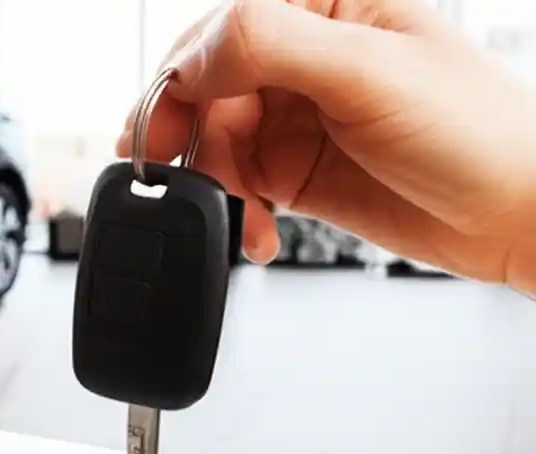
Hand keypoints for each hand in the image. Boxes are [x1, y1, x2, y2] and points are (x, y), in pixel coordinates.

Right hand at [117, 0, 535, 292]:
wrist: (518, 217)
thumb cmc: (478, 132)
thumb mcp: (368, 70)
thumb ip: (268, 46)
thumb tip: (188, 61)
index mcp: (323, 4)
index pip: (221, 26)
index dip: (179, 76)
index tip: (158, 125)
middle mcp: (304, 56)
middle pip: (204, 87)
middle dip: (184, 136)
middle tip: (169, 174)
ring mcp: (297, 115)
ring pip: (212, 140)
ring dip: (211, 184)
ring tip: (237, 211)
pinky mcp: (296, 169)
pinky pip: (235, 185)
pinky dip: (234, 212)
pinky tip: (256, 229)